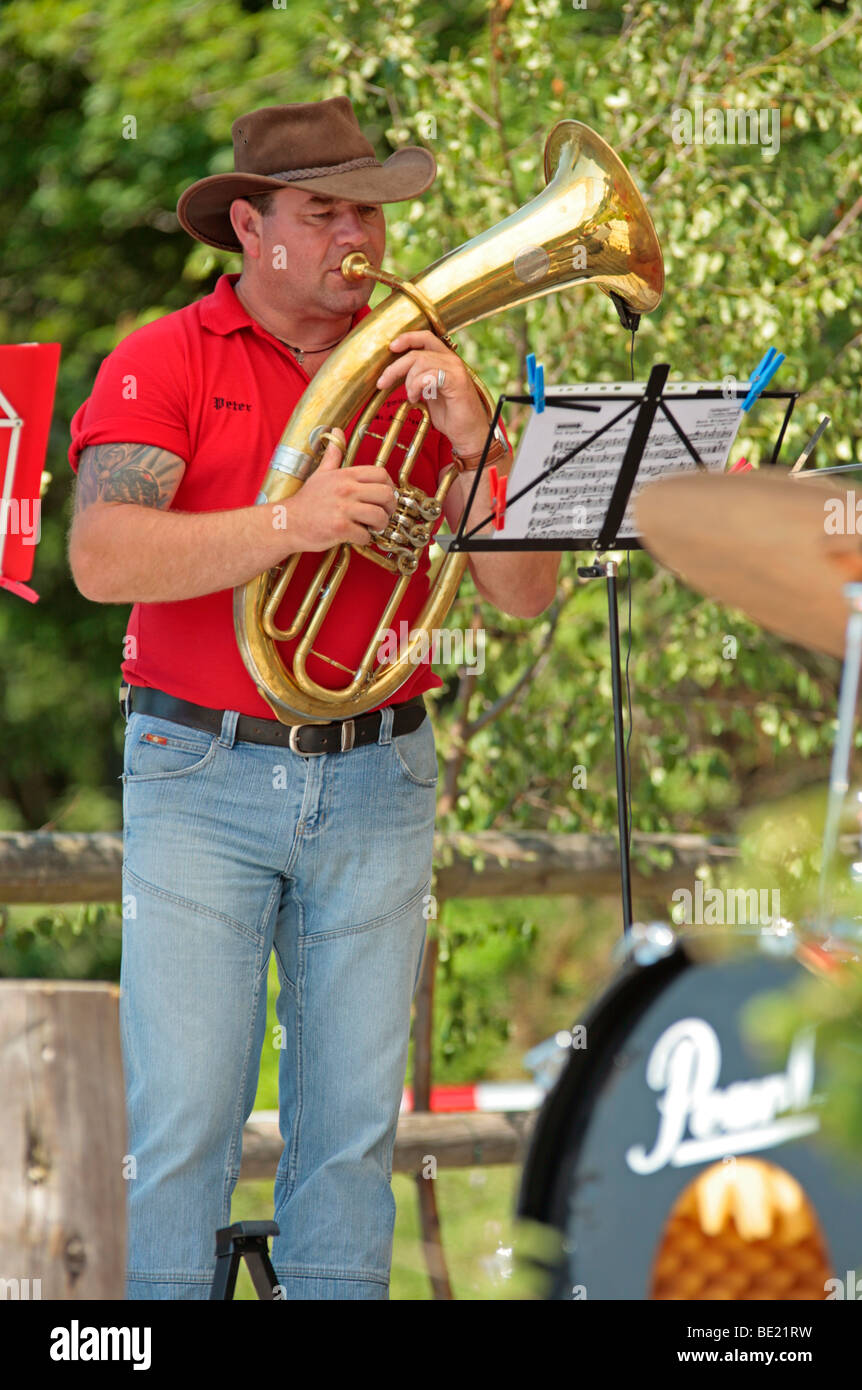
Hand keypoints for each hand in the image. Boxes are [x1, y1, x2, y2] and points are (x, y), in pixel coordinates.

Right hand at [287, 429, 396, 550]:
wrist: (288, 522)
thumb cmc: (307, 501)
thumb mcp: (321, 473)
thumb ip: (333, 455)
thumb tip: (337, 431)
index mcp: (345, 475)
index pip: (381, 474)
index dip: (389, 486)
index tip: (385, 497)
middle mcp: (346, 489)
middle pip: (386, 495)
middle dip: (390, 508)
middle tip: (384, 514)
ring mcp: (343, 509)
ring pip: (379, 516)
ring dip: (380, 525)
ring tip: (373, 527)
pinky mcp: (340, 528)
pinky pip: (365, 535)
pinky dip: (365, 539)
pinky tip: (357, 536)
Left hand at [375, 330, 489, 454]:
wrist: (469, 433)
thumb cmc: (451, 416)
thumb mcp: (429, 393)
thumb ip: (418, 379)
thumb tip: (396, 373)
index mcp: (445, 360)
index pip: (425, 338)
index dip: (407, 339)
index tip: (391, 347)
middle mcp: (452, 361)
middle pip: (417, 351)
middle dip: (395, 366)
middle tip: (382, 382)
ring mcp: (455, 370)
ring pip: (421, 361)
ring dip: (408, 381)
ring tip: (410, 396)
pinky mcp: (457, 382)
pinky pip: (430, 375)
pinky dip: (417, 386)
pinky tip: (416, 397)